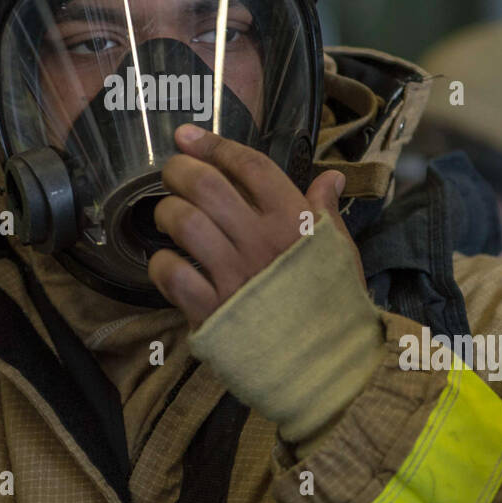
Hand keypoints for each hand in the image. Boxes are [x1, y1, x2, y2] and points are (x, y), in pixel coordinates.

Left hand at [148, 123, 352, 324]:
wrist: (329, 367)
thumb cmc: (333, 305)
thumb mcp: (339, 252)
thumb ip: (326, 211)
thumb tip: (331, 177)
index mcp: (294, 221)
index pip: (250, 166)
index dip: (215, 145)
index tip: (188, 135)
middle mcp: (261, 241)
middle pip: (207, 186)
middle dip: (180, 170)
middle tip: (172, 172)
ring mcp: (235, 275)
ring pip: (184, 222)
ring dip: (166, 212)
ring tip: (167, 216)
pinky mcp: (213, 311)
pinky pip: (173, 274)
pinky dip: (161, 264)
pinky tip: (168, 262)